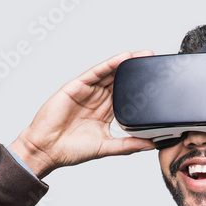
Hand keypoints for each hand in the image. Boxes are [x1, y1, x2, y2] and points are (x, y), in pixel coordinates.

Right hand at [8, 51, 157, 178]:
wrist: (47, 150)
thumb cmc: (70, 150)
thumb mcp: (105, 148)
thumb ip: (127, 145)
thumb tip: (150, 145)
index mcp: (105, 114)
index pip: (126, 97)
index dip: (140, 89)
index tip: (158, 83)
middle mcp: (97, 100)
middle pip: (120, 81)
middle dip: (136, 72)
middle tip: (154, 61)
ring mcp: (87, 92)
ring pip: (110, 74)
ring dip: (126, 64)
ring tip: (143, 55)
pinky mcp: (77, 86)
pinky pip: (95, 72)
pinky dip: (109, 64)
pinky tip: (123, 58)